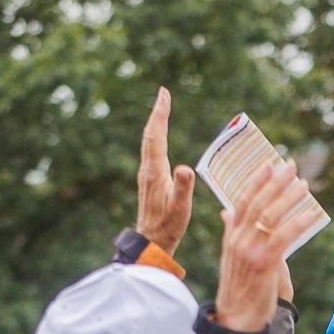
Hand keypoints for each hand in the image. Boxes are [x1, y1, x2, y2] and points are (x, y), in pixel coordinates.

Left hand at [134, 88, 195, 252]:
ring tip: (163, 108)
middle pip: (150, 134)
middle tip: (164, 93)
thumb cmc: (169, 226)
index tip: (164, 95)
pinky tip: (161, 136)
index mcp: (155, 171)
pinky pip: (152, 150)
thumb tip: (186, 168)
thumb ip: (183, 187)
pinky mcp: (150, 178)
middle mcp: (148, 168)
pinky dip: (157, 136)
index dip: (160, 114)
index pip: (156, 135)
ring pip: (150, 140)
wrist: (152, 240)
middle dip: (158, 112)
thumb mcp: (181, 208)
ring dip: (156, 122)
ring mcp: (147, 173)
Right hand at [214, 158, 316, 332]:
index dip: (257, 181)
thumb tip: (229, 212)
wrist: (237, 318)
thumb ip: (235, 232)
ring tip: (303, 184)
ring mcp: (249, 250)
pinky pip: (282, 237)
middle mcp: (238, 239)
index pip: (243, 201)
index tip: (270, 164)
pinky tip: (311, 213)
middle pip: (257, 202)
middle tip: (291, 165)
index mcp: (231, 235)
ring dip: (288, 197)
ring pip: (270, 215)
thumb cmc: (242, 289)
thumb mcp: (234, 256)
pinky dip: (298, 223)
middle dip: (275, 181)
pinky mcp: (264, 263)